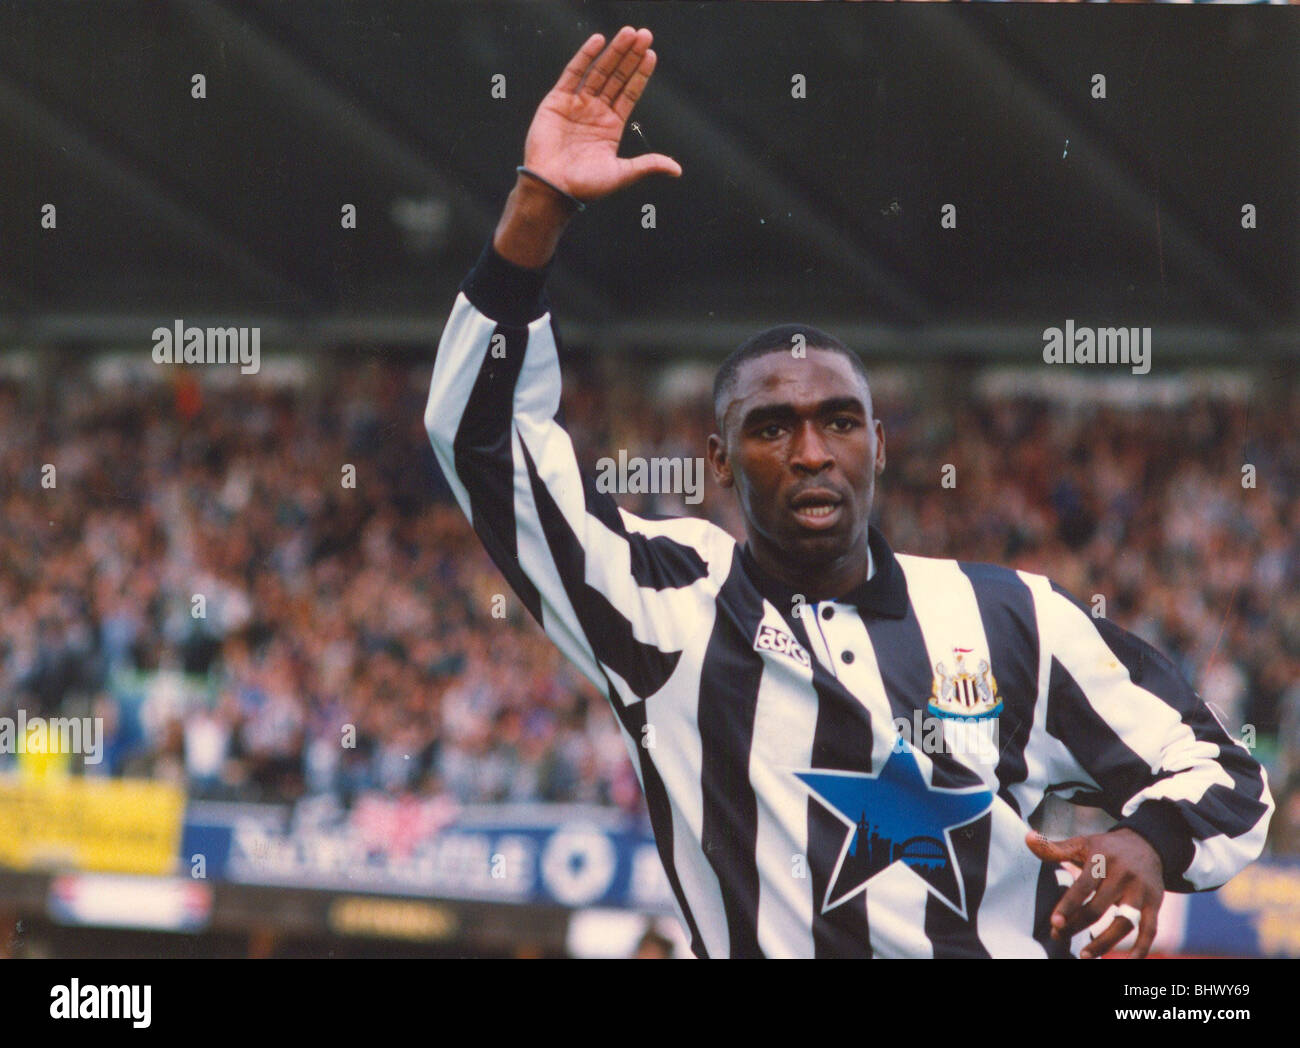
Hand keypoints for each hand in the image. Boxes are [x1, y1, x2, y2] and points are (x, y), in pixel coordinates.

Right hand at [523, 26, 681, 202]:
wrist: (553, 188)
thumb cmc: (585, 186)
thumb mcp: (622, 174)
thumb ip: (648, 165)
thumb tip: (676, 170)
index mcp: (611, 127)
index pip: (629, 93)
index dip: (640, 74)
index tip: (651, 55)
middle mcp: (595, 112)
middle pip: (617, 77)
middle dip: (630, 56)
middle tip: (645, 35)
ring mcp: (577, 105)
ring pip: (599, 71)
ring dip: (613, 51)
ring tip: (628, 33)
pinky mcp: (557, 101)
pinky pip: (573, 73)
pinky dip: (585, 56)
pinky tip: (598, 41)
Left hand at [1025, 828, 1162, 958]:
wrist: (1147, 843)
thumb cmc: (1106, 848)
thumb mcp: (1082, 843)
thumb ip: (1054, 847)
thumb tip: (1027, 838)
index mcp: (1102, 859)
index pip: (1083, 886)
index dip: (1069, 905)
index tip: (1055, 923)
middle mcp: (1123, 875)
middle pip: (1099, 908)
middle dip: (1077, 925)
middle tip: (1058, 936)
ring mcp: (1140, 891)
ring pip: (1124, 923)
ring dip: (1104, 942)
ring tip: (1084, 956)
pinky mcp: (1154, 903)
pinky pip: (1150, 930)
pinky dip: (1141, 948)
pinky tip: (1129, 962)